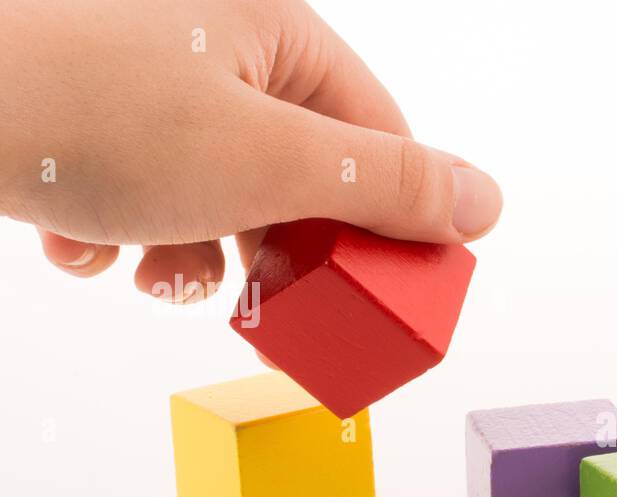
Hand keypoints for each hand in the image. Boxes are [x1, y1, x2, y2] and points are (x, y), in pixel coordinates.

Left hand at [0, 0, 501, 301]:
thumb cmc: (85, 114)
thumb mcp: (267, 165)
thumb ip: (384, 186)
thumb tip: (484, 199)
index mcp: (274, 30)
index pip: (378, 136)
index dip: (387, 223)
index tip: (381, 293)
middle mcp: (215, 40)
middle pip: (297, 171)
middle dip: (277, 249)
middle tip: (268, 299)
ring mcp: (146, 75)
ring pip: (219, 191)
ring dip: (198, 253)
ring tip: (156, 269)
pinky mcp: (89, 114)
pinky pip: (145, 187)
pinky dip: (129, 230)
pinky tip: (85, 240)